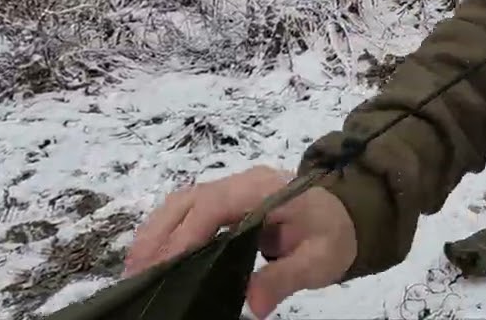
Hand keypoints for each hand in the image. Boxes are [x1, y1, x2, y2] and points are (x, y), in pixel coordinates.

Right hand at [122, 165, 357, 318]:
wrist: (348, 215)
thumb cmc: (334, 234)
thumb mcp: (320, 259)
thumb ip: (285, 277)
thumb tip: (252, 303)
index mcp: (265, 190)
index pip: (215, 204)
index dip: (187, 233)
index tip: (165, 265)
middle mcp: (243, 183)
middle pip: (189, 200)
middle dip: (159, 234)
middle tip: (136, 273)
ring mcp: (233, 190)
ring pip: (183, 203)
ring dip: (157, 233)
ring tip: (137, 270)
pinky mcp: (227, 202)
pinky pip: (190, 211)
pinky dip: (168, 232)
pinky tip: (156, 259)